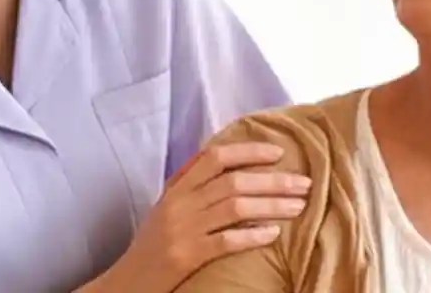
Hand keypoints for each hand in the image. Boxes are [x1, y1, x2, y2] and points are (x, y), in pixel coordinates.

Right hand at [97, 142, 311, 292]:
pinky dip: (252, 235)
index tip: (279, 153)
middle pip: (234, 182)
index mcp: (177, 188)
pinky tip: (274, 234)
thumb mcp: (168, 208)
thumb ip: (193, 187)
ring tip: (299, 207)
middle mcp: (180, 204)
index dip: (249, 151)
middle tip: (304, 183)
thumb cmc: (152, 245)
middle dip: (274, 181)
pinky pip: (226, 241)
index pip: (215, 157)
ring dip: (272, 206)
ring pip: (235, 208)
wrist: (126, 281)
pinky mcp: (186, 256)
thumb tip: (232, 166)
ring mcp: (183, 229)